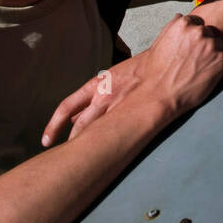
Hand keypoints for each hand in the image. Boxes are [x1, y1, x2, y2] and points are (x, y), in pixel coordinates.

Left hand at [41, 13, 222, 145]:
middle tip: (57, 163)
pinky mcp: (138, 111)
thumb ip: (112, 82)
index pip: (69, 105)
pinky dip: (113, 146)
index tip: (46, 140)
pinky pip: (121, 132)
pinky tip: (109, 161)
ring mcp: (122, 105)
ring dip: (87, 148)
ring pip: (98, 130)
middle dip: (70, 143)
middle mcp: (106, 95)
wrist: (176, 53)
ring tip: (76, 169)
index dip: (56, 123)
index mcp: (101, 82)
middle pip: (81, 124)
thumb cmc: (154, 60)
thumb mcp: (125, 69)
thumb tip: (99, 96)